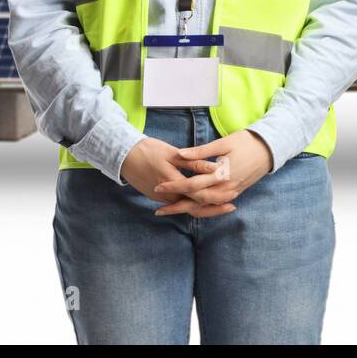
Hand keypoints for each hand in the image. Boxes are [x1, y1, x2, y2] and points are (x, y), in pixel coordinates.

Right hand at [120, 136, 237, 216]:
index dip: (217, 196)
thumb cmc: (148, 150)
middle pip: (196, 207)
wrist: (123, 156)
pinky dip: (193, 203)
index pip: (199, 195)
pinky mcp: (159, 198)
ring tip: (223, 204)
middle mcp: (167, 196)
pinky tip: (204, 199)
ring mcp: (162, 199)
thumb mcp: (172, 153)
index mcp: (173, 183)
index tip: (232, 194)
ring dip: (205, 207)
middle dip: (215, 208)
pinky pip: (179, 203)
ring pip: (187, 207)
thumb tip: (214, 168)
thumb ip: (193, 162)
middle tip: (233, 205)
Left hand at [153, 129, 272, 216]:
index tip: (159, 186)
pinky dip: (203, 208)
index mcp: (220, 174)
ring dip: (188, 209)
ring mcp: (231, 192)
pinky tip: (192, 208)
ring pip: (206, 206)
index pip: (191, 184)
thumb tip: (180, 154)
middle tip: (159, 209)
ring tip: (172, 211)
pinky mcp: (235, 192)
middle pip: (196, 201)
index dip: (174, 186)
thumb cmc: (246, 142)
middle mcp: (225, 188)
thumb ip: (201, 151)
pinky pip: (215, 204)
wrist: (270, 149)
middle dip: (177, 205)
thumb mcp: (223, 142)